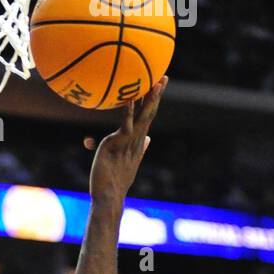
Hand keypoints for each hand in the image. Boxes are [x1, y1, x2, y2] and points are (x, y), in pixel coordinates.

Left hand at [85, 78, 166, 210]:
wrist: (108, 197)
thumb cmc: (116, 182)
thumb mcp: (129, 162)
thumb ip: (140, 148)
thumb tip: (149, 139)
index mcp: (138, 142)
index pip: (148, 117)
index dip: (155, 101)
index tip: (160, 85)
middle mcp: (136, 140)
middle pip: (149, 113)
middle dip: (157, 95)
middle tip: (164, 76)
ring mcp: (128, 142)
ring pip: (142, 118)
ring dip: (149, 100)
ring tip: (154, 82)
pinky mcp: (117, 145)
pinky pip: (125, 126)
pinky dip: (128, 113)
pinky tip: (130, 100)